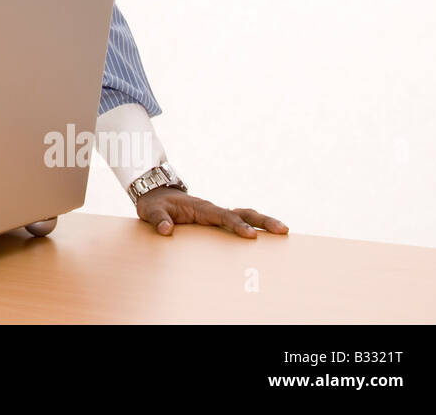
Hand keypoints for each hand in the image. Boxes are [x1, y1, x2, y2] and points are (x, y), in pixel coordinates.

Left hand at [135, 187, 288, 238]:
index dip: (237, 225)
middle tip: (283, 230)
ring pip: (244, 216)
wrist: (155, 195)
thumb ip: (158, 220)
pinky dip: (254, 227)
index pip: (222, 216)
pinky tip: (267, 240)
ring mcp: (216, 214)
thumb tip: (166, 230)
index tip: (251, 235)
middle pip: (242, 212)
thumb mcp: (151, 211)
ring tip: (283, 233)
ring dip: (263, 223)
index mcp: (200, 207)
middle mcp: (212, 209)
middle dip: (262, 220)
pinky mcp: (216, 220)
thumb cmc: (154, 204)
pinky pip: (238, 222)